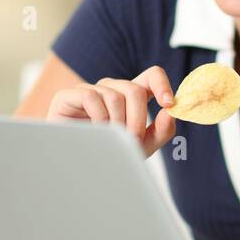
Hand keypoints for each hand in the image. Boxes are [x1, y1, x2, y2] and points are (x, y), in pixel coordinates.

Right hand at [45, 66, 176, 156]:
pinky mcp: (69, 95)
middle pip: (135, 90)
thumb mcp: (140, 145)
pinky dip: (98, 118)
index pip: (152, 75)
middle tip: (133, 140)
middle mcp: (111, 88)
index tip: (169, 103)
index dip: (163, 84)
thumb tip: (171, 111)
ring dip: (118, 123)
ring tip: (112, 139)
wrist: (72, 164)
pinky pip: (91, 97)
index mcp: (130, 95)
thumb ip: (161, 131)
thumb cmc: (107, 152)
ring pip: (115, 96)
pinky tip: (96, 131)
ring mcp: (90, 89)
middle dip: (138, 118)